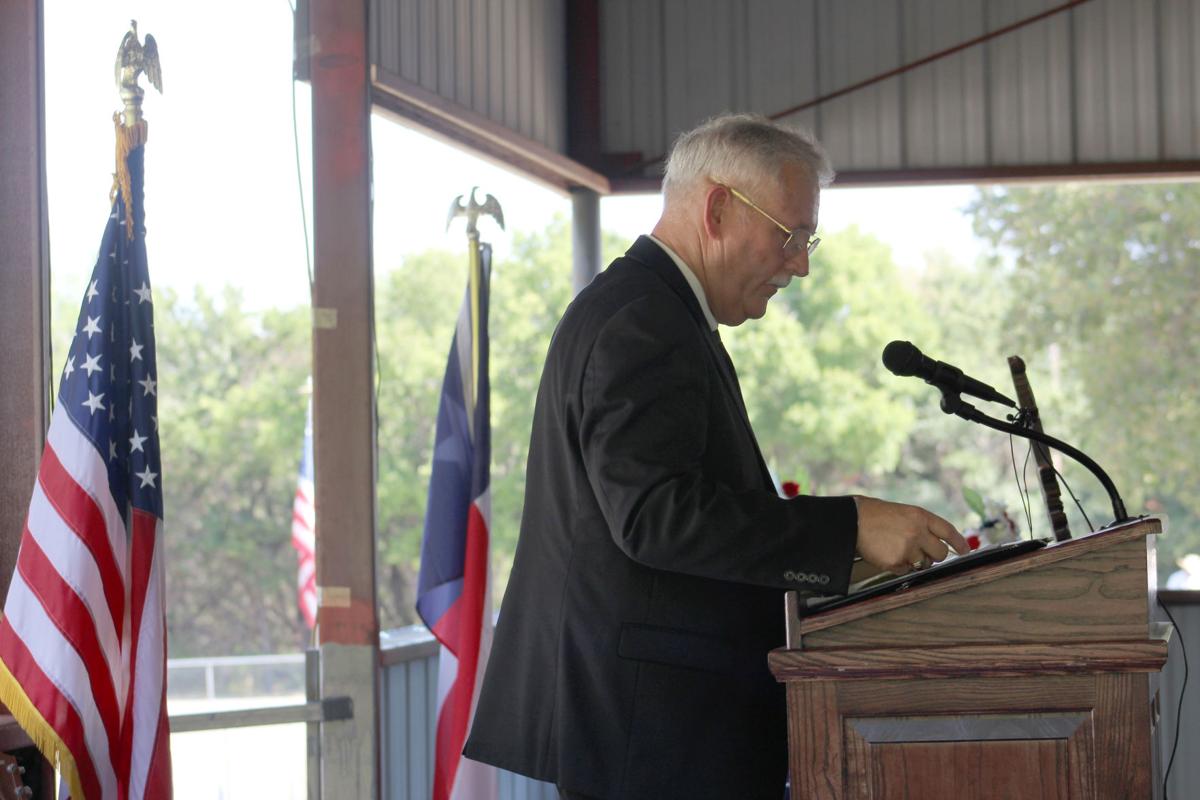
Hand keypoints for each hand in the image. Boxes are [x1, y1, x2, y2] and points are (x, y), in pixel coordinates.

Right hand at [852, 495, 969, 573]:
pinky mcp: (896, 562)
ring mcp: (907, 548)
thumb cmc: (875, 515)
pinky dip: (898, 565)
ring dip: (914, 560)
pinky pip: (906, 570)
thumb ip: (921, 526)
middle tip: (922, 552)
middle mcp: (917, 532)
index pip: (948, 531)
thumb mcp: (903, 513)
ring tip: (896, 548)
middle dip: (934, 555)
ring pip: (923, 563)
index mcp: (920, 516)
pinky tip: (886, 554)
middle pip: (940, 553)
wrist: (851, 520)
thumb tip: (936, 544)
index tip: (965, 551)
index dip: (959, 542)